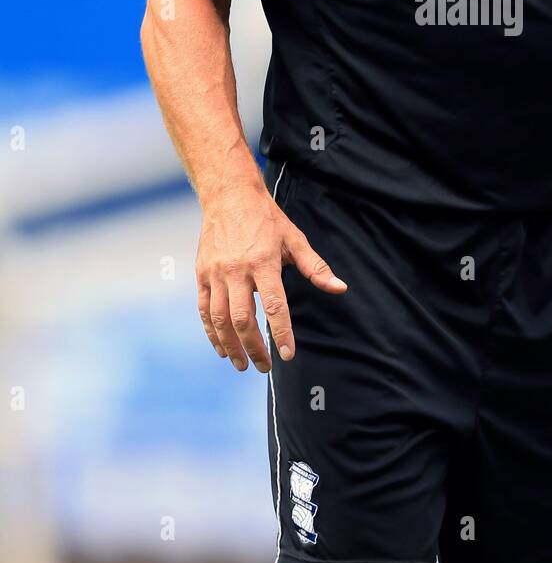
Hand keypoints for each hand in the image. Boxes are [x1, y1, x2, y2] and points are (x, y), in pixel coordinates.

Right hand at [195, 178, 346, 372]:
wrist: (228, 195)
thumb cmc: (266, 219)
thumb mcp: (294, 239)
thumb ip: (316, 267)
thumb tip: (340, 288)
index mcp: (263, 262)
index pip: (274, 305)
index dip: (281, 333)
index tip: (287, 355)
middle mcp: (236, 270)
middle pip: (242, 319)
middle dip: (254, 348)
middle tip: (264, 367)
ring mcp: (215, 273)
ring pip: (220, 319)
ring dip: (230, 346)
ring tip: (242, 365)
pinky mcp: (201, 274)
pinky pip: (204, 309)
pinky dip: (211, 332)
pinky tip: (221, 348)